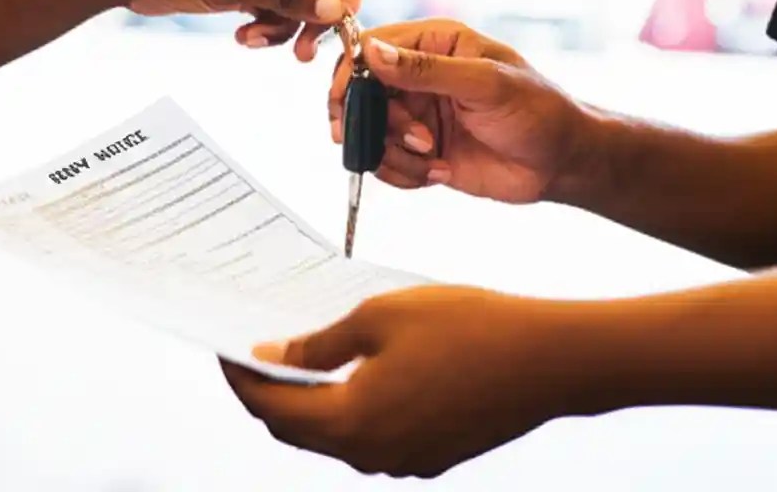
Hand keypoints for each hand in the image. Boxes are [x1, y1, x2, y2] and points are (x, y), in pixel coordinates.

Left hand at [222, 286, 596, 477]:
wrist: (550, 361)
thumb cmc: (471, 329)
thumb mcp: (381, 317)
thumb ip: (321, 342)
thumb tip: (277, 355)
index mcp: (351, 421)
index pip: (270, 406)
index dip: (240, 376)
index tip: (226, 347)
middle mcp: (373, 454)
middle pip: (297, 429)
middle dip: (270, 392)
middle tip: (258, 350)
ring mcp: (405, 461)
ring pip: (336, 436)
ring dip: (312, 402)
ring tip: (304, 354)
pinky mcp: (432, 455)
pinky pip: (374, 437)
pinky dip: (352, 409)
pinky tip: (357, 372)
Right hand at [328, 19, 589, 202]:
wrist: (561, 163)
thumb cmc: (538, 110)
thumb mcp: (484, 84)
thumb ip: (425, 69)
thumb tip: (372, 52)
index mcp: (434, 43)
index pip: (370, 48)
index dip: (352, 75)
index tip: (348, 102)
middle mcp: (418, 77)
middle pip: (361, 95)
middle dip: (378, 124)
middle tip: (413, 140)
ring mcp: (416, 115)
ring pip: (370, 134)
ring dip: (395, 155)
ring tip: (436, 159)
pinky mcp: (419, 151)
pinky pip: (385, 164)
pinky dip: (404, 175)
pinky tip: (440, 173)